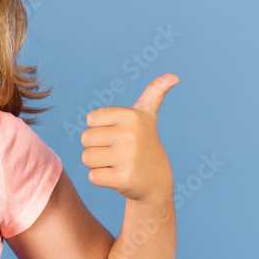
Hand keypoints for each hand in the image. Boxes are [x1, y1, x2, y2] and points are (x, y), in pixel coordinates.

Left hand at [80, 74, 178, 203]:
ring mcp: (127, 158)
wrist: (157, 182)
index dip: (100, 128)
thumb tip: (173, 76)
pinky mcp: (123, 179)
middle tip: (118, 152)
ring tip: (117, 163)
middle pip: (85, 138)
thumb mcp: (147, 116)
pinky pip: (92, 176)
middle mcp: (130, 134)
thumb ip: (154, 92)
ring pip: (87, 157)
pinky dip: (101, 179)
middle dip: (97, 147)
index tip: (119, 134)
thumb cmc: (144, 143)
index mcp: (132, 116)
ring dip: (98, 163)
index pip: (90, 119)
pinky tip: (118, 177)